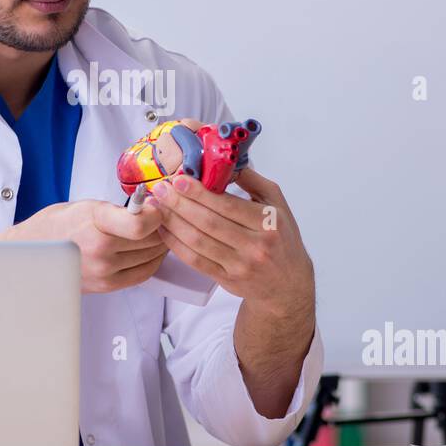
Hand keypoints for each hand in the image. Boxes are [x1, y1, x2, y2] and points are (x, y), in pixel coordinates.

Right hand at [0, 198, 167, 293]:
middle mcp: (99, 249)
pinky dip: (152, 260)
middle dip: (161, 226)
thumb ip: (119, 210)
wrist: (34, 255)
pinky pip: (144, 273)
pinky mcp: (107, 285)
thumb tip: (152, 208)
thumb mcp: (87, 206)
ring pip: (151, 256)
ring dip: (159, 243)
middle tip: (159, 217)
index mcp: (93, 222)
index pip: (140, 225)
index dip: (156, 215)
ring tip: (154, 232)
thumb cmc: (57, 226)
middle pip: (150, 240)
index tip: (156, 207)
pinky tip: (149, 250)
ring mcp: (104, 270)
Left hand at [148, 167, 313, 317]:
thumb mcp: (277, 205)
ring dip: (173, 222)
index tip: (180, 179)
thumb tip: (226, 161)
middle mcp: (255, 246)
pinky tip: (164, 230)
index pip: (227, 205)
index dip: (200, 192)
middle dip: (180, 204)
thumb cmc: (282, 239)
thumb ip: (252, 181)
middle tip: (161, 189)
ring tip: (158, 207)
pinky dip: (176, 244)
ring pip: (198, 242)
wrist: (287, 284)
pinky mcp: (226, 279)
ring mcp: (239, 265)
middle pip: (209, 222)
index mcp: (267, 222)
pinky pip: (195, 260)